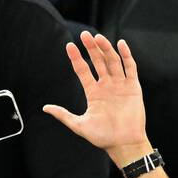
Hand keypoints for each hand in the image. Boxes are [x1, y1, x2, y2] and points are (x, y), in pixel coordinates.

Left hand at [43, 32, 149, 162]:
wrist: (123, 143)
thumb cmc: (102, 137)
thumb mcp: (78, 124)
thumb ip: (63, 115)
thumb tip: (44, 108)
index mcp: (93, 93)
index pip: (83, 71)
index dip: (76, 58)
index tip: (69, 46)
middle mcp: (106, 86)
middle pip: (98, 62)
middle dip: (91, 48)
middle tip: (84, 34)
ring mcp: (120, 85)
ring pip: (113, 61)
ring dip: (106, 49)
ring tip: (98, 37)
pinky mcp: (133, 87)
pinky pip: (130, 68)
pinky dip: (126, 56)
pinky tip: (120, 44)